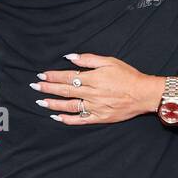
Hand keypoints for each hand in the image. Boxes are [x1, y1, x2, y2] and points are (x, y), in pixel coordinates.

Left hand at [31, 54, 162, 123]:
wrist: (143, 94)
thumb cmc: (128, 76)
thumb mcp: (109, 61)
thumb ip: (88, 59)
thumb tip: (70, 58)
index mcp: (93, 78)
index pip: (67, 76)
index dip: (53, 76)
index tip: (41, 75)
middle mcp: (91, 93)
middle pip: (65, 91)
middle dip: (48, 88)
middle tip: (35, 87)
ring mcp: (94, 107)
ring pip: (69, 106)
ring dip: (53, 104)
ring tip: (40, 102)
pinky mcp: (99, 118)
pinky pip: (80, 120)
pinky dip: (67, 119)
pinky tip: (57, 117)